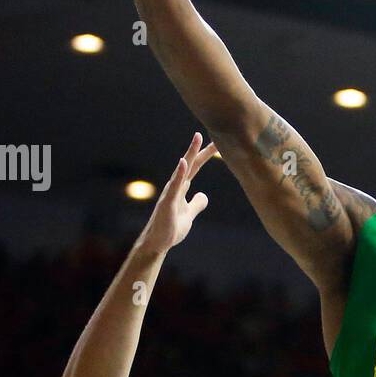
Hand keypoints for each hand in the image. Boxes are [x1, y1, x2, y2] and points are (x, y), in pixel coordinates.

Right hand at [139, 133, 214, 252]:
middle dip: (199, 149)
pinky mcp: (167, 203)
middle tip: (208, 132)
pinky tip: (183, 162)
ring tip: (197, 138)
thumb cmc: (171, 228)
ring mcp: (171, 193)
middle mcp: (175, 186)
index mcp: (181, 188)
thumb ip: (196, 204)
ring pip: (182, 170)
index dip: (205, 155)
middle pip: (190, 164)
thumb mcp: (189, 215)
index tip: (217, 143)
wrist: (158, 243)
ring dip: (189, 154)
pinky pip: (174, 186)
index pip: (195, 167)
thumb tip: (203, 196)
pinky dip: (179, 174)